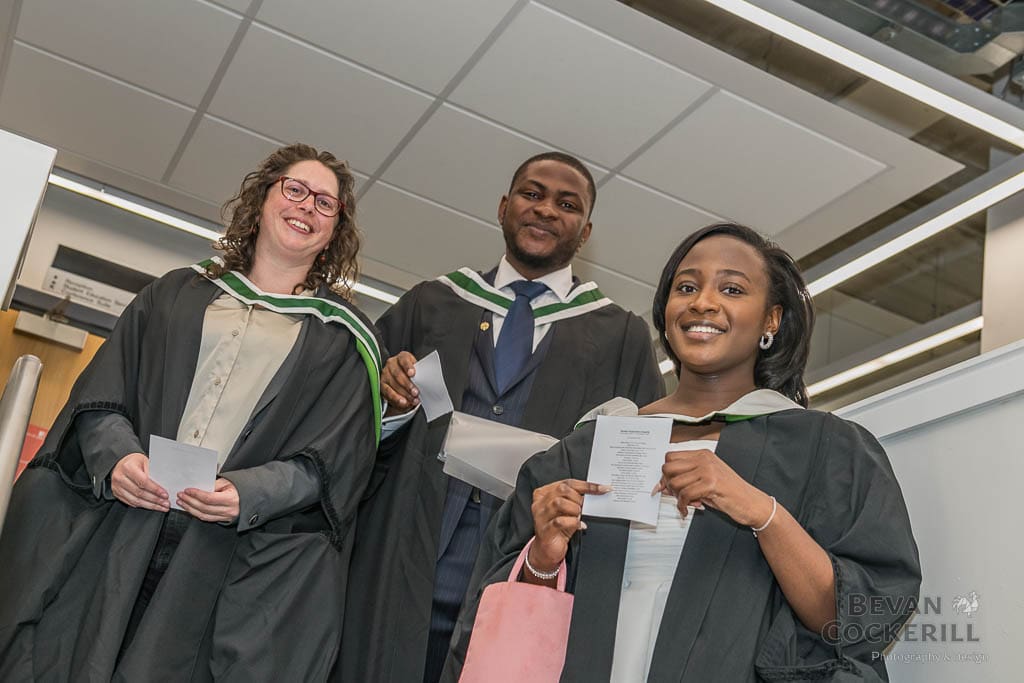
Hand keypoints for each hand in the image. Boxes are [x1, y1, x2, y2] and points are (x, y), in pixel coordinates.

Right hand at [111, 452, 168, 510]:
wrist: (121, 462)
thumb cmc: (135, 461)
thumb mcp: (145, 461)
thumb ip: (152, 473)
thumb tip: (163, 485)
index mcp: (128, 467)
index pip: (143, 481)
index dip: (155, 489)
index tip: (165, 494)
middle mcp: (120, 477)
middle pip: (139, 493)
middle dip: (155, 500)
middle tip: (165, 503)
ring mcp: (117, 487)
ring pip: (135, 500)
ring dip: (150, 505)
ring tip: (161, 506)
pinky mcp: (116, 493)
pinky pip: (131, 503)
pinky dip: (142, 506)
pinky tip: (151, 506)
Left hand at [177, 478, 238, 522]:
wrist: (253, 497)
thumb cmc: (242, 488)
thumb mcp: (229, 482)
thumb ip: (214, 485)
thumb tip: (200, 488)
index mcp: (231, 499)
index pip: (209, 498)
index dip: (196, 494)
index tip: (187, 490)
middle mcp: (229, 510)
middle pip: (204, 507)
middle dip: (190, 501)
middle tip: (181, 495)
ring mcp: (226, 517)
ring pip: (204, 515)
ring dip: (190, 509)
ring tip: (182, 502)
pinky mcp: (224, 520)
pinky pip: (207, 518)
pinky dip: (197, 514)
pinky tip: (191, 509)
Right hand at [381, 351, 418, 414]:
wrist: (402, 378)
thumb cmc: (412, 374)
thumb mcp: (417, 370)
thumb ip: (419, 374)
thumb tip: (425, 382)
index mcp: (402, 357)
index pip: (404, 360)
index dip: (408, 367)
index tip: (412, 374)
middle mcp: (391, 363)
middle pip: (398, 374)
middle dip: (407, 385)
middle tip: (416, 392)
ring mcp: (385, 373)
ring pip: (394, 384)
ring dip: (404, 393)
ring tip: (413, 400)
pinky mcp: (382, 384)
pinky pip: (388, 392)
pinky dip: (396, 398)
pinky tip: (403, 402)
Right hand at [529, 479, 609, 571]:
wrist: (548, 549)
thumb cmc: (559, 528)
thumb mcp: (568, 511)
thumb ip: (576, 500)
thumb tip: (596, 493)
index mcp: (545, 493)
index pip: (568, 483)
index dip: (587, 485)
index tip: (603, 488)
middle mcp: (540, 503)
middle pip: (562, 490)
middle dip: (579, 497)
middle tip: (587, 506)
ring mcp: (541, 516)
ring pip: (558, 503)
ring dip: (575, 508)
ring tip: (580, 515)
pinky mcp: (544, 530)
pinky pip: (559, 522)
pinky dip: (573, 522)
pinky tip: (581, 525)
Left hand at [655, 448, 771, 525]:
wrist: (752, 503)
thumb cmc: (730, 493)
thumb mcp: (705, 482)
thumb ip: (686, 480)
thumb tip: (662, 485)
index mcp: (703, 454)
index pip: (671, 456)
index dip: (666, 473)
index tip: (667, 485)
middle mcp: (704, 459)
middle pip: (669, 467)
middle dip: (668, 484)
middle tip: (676, 495)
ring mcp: (708, 470)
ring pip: (675, 482)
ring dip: (677, 497)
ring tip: (686, 503)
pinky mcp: (711, 484)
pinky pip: (685, 495)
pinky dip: (682, 506)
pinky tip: (687, 509)